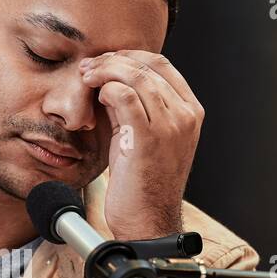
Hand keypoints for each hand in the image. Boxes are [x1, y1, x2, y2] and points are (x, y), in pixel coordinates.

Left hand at [79, 50, 204, 240]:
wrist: (147, 221)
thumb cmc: (143, 182)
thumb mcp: (145, 137)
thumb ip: (136, 107)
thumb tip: (112, 81)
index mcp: (191, 111)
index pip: (161, 64)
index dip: (129, 56)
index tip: (105, 61)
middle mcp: (186, 114)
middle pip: (148, 65)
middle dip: (112, 60)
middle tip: (88, 68)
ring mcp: (170, 125)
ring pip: (135, 76)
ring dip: (105, 71)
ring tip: (86, 78)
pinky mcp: (148, 137)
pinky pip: (124, 96)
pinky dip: (106, 89)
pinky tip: (95, 97)